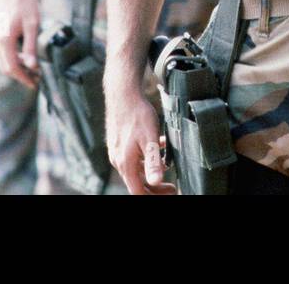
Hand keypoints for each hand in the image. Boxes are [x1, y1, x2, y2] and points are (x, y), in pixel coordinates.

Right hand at [0, 0, 41, 87]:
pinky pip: (2, 52)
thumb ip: (31, 47)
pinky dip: (12, 58)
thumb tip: (32, 66)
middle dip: (20, 75)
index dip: (24, 78)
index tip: (35, 83)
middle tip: (36, 78)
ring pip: (3, 60)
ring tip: (33, 67)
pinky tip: (25, 55)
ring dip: (17, 67)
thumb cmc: (23, 3)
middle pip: (5, 67)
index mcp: (4, 40)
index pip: (12, 68)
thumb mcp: (32, 25)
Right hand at [106, 76, 175, 194]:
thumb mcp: (150, 138)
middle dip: (154, 186)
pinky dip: (146, 158)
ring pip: (135, 169)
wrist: (122, 94)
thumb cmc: (137, 114)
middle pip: (136, 182)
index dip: (154, 194)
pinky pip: (133, 157)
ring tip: (168, 166)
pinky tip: (159, 147)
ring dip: (150, 171)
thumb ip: (153, 162)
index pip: (138, 191)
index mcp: (125, 163)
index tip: (171, 190)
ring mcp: (117, 151)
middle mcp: (118, 160)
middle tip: (171, 186)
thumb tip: (156, 181)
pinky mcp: (119, 142)